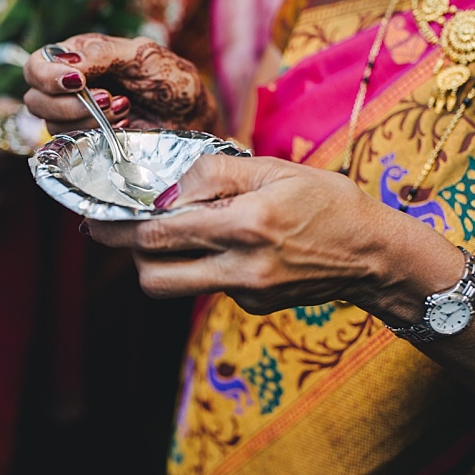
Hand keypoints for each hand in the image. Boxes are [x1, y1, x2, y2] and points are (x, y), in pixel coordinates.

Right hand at [23, 34, 217, 133]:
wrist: (193, 116)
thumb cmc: (171, 79)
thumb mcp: (143, 56)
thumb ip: (103, 54)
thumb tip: (68, 63)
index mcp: (79, 55)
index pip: (37, 64)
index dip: (47, 76)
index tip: (78, 82)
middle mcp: (70, 85)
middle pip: (35, 99)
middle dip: (70, 104)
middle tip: (110, 99)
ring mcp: (76, 115)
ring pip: (50, 125)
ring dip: (88, 120)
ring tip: (124, 110)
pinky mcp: (86, 141)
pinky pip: (70, 145)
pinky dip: (94, 137)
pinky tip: (122, 128)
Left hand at [88, 154, 461, 319]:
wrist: (374, 254)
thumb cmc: (327, 200)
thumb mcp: (274, 168)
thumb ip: (216, 174)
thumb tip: (169, 187)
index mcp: (246, 225)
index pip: (162, 233)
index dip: (122, 224)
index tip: (100, 212)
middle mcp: (242, 267)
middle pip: (155, 277)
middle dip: (127, 252)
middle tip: (112, 228)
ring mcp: (247, 293)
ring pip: (176, 286)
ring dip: (159, 262)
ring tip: (161, 231)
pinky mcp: (254, 306)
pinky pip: (209, 285)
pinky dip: (202, 263)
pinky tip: (223, 241)